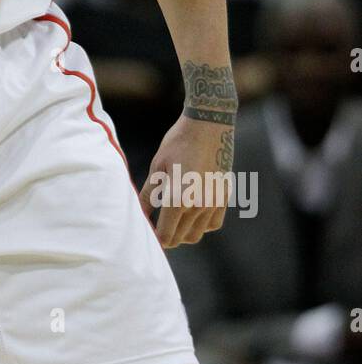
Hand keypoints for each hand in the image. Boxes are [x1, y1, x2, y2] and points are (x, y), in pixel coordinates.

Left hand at [139, 110, 232, 247]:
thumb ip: (148, 195)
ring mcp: (214, 203)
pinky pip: (213, 223)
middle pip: (181, 238)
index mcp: (178, 199)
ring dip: (184, 233)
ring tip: (172, 221)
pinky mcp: (224, 196)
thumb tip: (140, 214)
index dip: (155, 238)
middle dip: (167, 237)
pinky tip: (191, 214)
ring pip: (197, 234)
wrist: (208, 125)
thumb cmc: (177, 143)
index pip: (166, 235)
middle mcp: (198, 206)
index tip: (147, 231)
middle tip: (156, 227)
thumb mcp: (157, 168)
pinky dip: (201, 225)